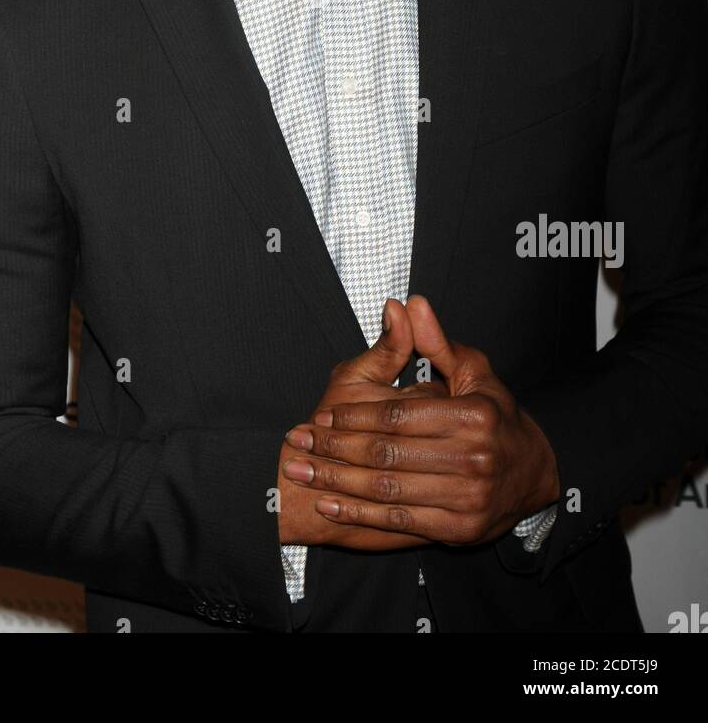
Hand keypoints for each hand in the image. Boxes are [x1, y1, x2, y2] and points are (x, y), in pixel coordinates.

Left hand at [281, 295, 560, 546]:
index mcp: (474, 415)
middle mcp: (474, 458)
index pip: (398, 415)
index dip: (354, 416)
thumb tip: (407, 303)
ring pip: (387, 487)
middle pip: (387, 452)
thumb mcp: (473, 374)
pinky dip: (359, 514)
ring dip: (338, 482)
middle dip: (336, 448)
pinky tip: (329, 505)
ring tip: (302, 471)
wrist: (534, 476)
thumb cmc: (495, 418)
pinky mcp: (459, 530)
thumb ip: (436, 342)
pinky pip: (399, 519)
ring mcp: (468, 497)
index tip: (321, 414)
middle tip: (299, 442)